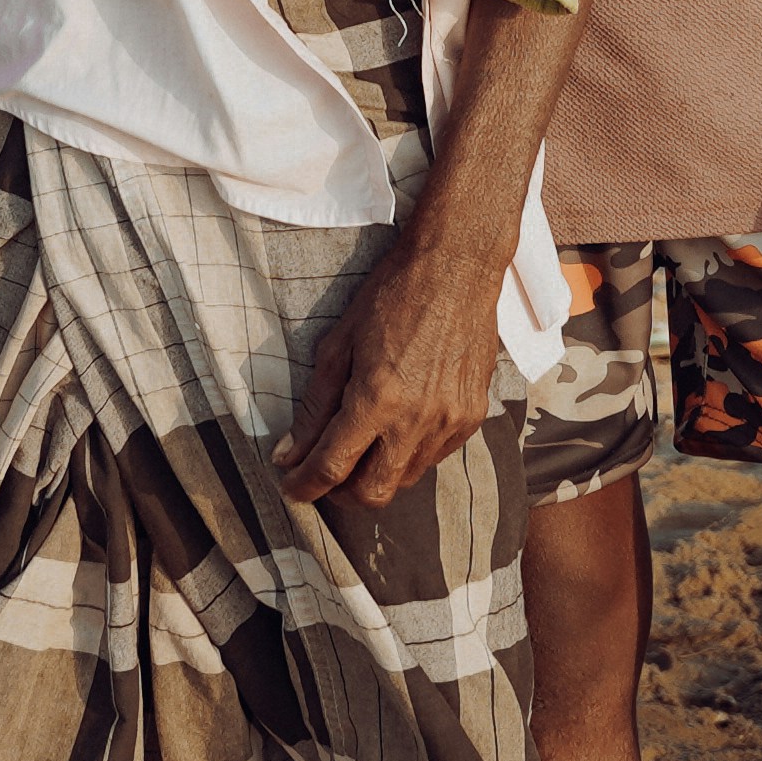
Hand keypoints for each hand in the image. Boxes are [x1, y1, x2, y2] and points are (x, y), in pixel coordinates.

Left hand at [275, 219, 525, 511]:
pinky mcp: (472, 416)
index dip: (304, 485)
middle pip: (373, 492)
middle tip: (324, 473)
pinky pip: (434, 457)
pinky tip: (397, 426)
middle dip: (341, 493)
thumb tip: (289, 452)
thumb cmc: (391, 295)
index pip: (331, 467)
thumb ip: (314, 405)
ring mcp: (450, 422)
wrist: (457, 267)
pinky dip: (409, 453)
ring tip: (361, 447)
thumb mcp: (339, 344)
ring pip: (405, 479)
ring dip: (376, 473)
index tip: (290, 487)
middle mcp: (417, 420)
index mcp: (377, 399)